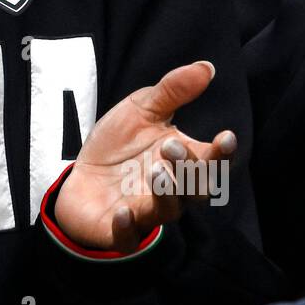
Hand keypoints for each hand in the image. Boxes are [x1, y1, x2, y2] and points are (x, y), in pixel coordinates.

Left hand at [54, 61, 237, 253]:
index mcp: (182, 162)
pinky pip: (129, 238)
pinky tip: (123, 211)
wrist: (79, 175)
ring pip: (167, 212)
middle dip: (188, 171)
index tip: (225, 136)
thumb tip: (207, 66)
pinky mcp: (118, 231)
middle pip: (195, 190)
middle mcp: (171, 191)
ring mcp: (145, 213)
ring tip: (154, 172)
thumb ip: (172, 91)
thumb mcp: (141, 109)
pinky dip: (128, 228)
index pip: (211, 161)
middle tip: (170, 147)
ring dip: (165, 194)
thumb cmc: (118, 145)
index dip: (222, 153)